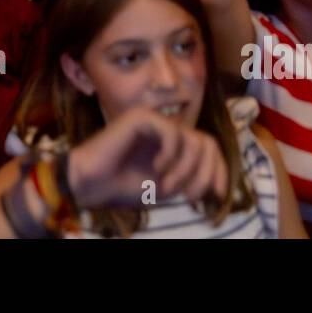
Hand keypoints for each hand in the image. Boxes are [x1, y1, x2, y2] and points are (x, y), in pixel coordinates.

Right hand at [66, 107, 228, 210]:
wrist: (92, 184)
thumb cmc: (124, 186)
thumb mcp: (167, 187)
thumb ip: (191, 178)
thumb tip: (218, 182)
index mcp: (173, 144)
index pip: (208, 148)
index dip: (219, 170)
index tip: (219, 195)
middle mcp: (167, 128)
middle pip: (206, 142)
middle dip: (205, 172)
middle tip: (189, 196)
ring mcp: (155, 120)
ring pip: (193, 140)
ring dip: (185, 170)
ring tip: (168, 186)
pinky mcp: (143, 116)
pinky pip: (173, 133)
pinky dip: (170, 156)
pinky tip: (156, 168)